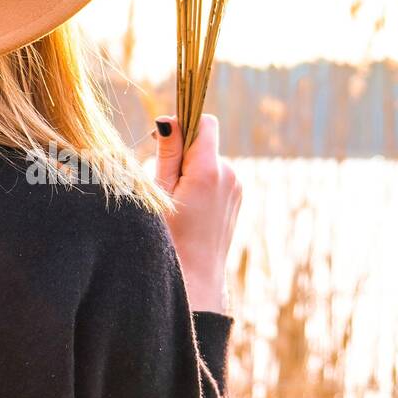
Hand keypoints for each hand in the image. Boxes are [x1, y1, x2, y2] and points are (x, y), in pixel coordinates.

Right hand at [154, 113, 241, 314]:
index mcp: (208, 170)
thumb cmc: (170, 237)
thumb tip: (169, 119)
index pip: (204, 123)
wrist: (195, 278)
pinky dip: (203, 185)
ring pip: (210, 161)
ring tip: (179, 202)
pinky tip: (192, 211)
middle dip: (184, 154)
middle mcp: (229, 174)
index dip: (185, 125)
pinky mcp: (237, 199)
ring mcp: (237, 187)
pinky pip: (217, 178)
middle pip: (205, 143)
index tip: (166, 142)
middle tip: (167, 184)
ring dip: (193, 171)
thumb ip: (168, 153)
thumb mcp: (160, 192)